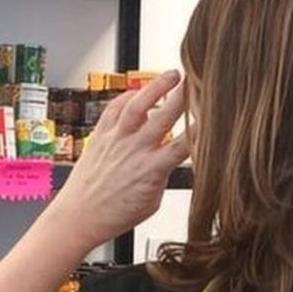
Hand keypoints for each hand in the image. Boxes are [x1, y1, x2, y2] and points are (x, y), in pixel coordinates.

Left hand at [49, 70, 189, 247]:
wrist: (79, 216)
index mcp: (151, 170)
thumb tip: (170, 163)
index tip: (213, 117)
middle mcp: (134, 150)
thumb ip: (162, 177)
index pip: (184, 145)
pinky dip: (127, 97)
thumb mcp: (151, 203)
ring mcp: (116, 140)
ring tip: (172, 75)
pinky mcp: (100, 136)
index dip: (200, 129)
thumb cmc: (112, 215)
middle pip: (164, 116)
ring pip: (138, 106)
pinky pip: (113, 109)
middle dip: (183, 96)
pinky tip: (137, 92)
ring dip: (156, 87)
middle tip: (198, 80)